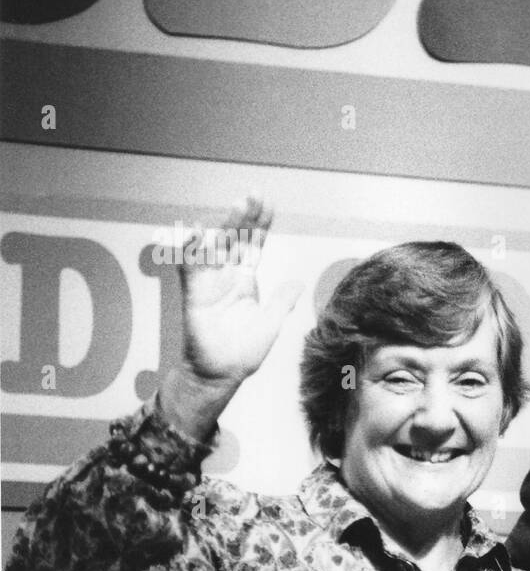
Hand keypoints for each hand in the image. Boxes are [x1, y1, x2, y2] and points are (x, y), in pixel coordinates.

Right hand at [178, 195, 302, 385]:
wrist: (220, 375)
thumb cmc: (243, 352)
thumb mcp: (271, 324)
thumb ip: (282, 302)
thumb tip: (297, 284)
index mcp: (245, 280)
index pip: (253, 245)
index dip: (260, 224)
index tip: (267, 202)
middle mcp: (225, 277)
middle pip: (235, 239)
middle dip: (244, 217)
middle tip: (254, 195)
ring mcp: (209, 284)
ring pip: (215, 247)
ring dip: (225, 225)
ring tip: (237, 205)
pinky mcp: (194, 296)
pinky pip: (191, 269)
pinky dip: (192, 250)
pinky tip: (197, 231)